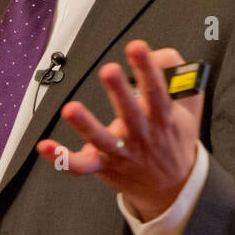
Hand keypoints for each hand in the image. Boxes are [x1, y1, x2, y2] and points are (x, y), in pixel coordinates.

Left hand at [36, 40, 202, 221]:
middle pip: (129, 112)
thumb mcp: (190, 104)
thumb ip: (177, 71)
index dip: (147, 67)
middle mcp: (141, 134)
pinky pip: (79, 165)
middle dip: (118, 91)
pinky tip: (44, 145)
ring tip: (70, 109)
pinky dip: (62, 157)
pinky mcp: (103, 166)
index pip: (156, 89)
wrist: (173, 187)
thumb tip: (156, 54)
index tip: (136, 47)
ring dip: (85, 125)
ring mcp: (121, 152)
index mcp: (163, 116)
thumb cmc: (176, 139)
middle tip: (109, 71)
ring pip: (101, 139)